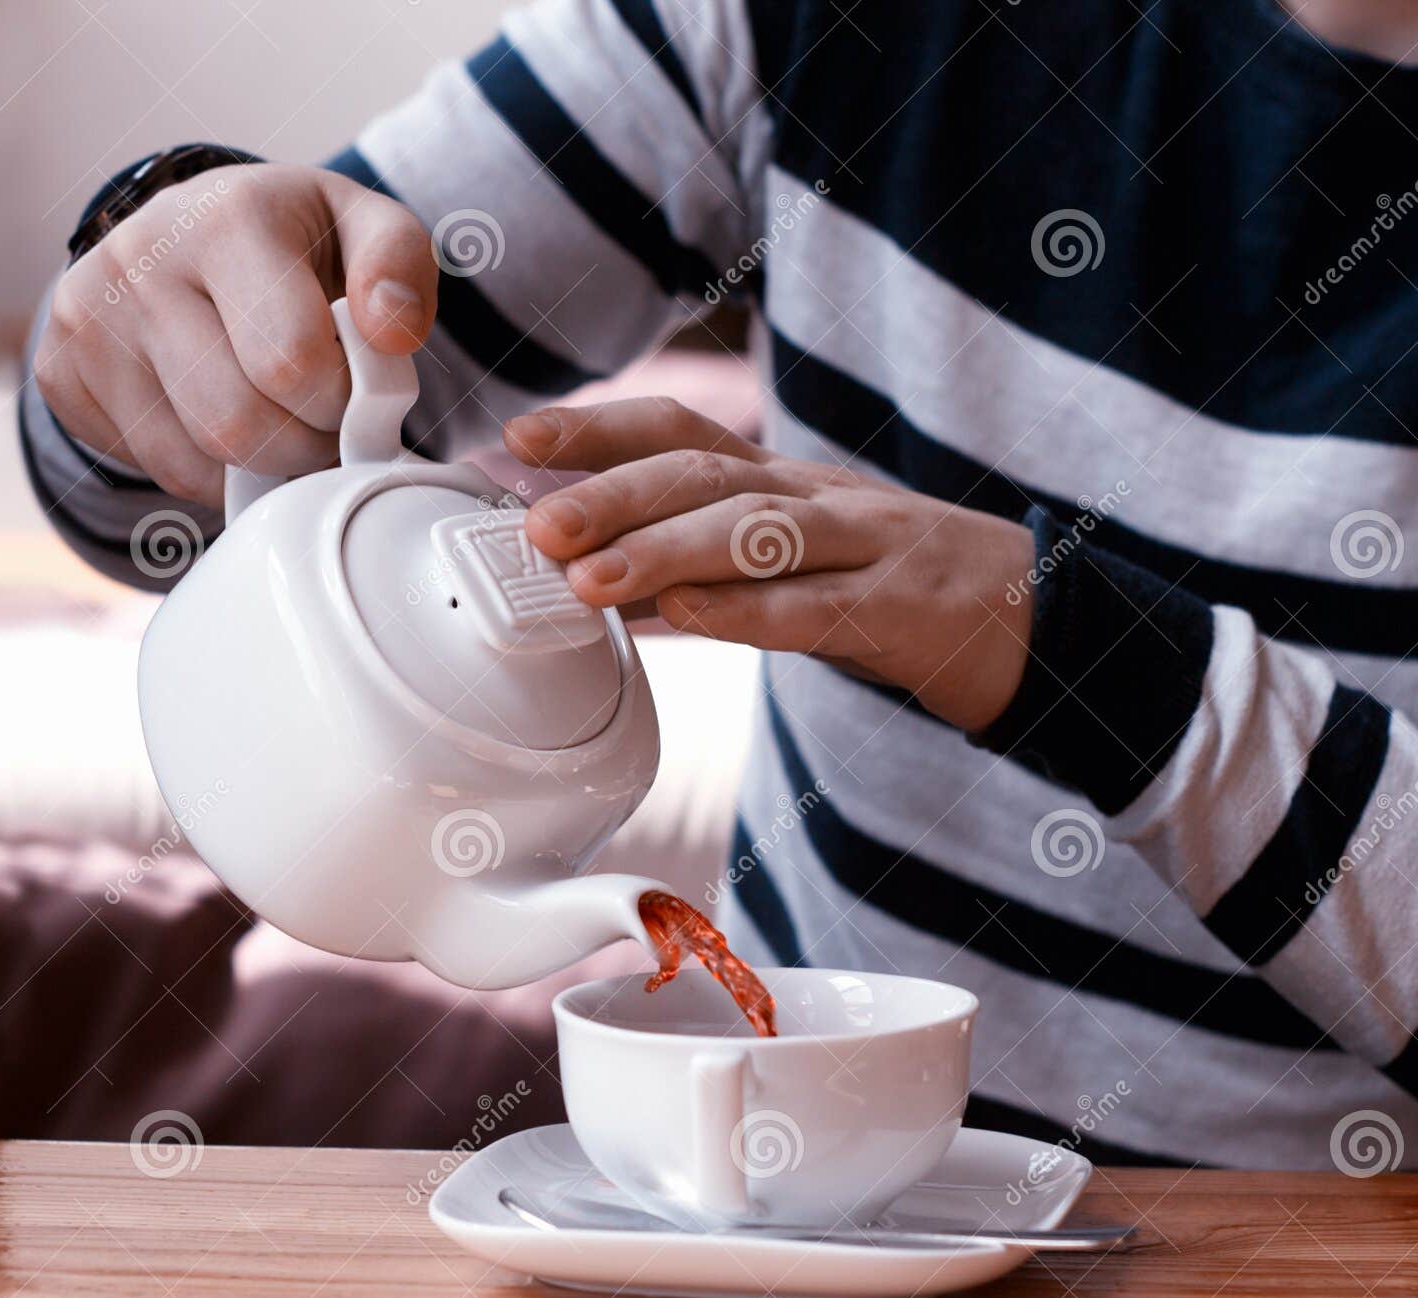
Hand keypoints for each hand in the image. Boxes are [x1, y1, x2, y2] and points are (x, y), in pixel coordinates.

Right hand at [34, 163, 437, 506]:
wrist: (193, 233)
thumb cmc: (294, 243)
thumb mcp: (363, 228)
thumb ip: (399, 266)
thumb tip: (392, 333)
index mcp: (224, 218)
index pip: (291, 363)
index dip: (340, 400)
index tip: (354, 387)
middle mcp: (139, 262)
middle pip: (238, 424)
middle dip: (304, 443)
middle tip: (322, 419)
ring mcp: (88, 320)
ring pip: (198, 460)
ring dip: (263, 465)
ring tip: (281, 418)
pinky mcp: (62, 373)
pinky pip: (160, 470)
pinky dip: (213, 470)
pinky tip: (225, 420)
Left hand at [504, 398, 1036, 731]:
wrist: (1029, 615)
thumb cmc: (889, 585)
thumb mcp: (791, 564)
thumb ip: (698, 572)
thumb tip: (594, 586)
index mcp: (782, 480)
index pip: (681, 431)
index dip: (600, 429)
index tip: (519, 436)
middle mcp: (815, 496)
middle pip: (705, 473)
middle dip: (613, 494)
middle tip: (536, 526)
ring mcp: (862, 546)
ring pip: (755, 534)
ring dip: (664, 551)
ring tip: (585, 579)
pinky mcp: (899, 609)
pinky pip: (816, 608)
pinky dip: (748, 610)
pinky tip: (687, 616)